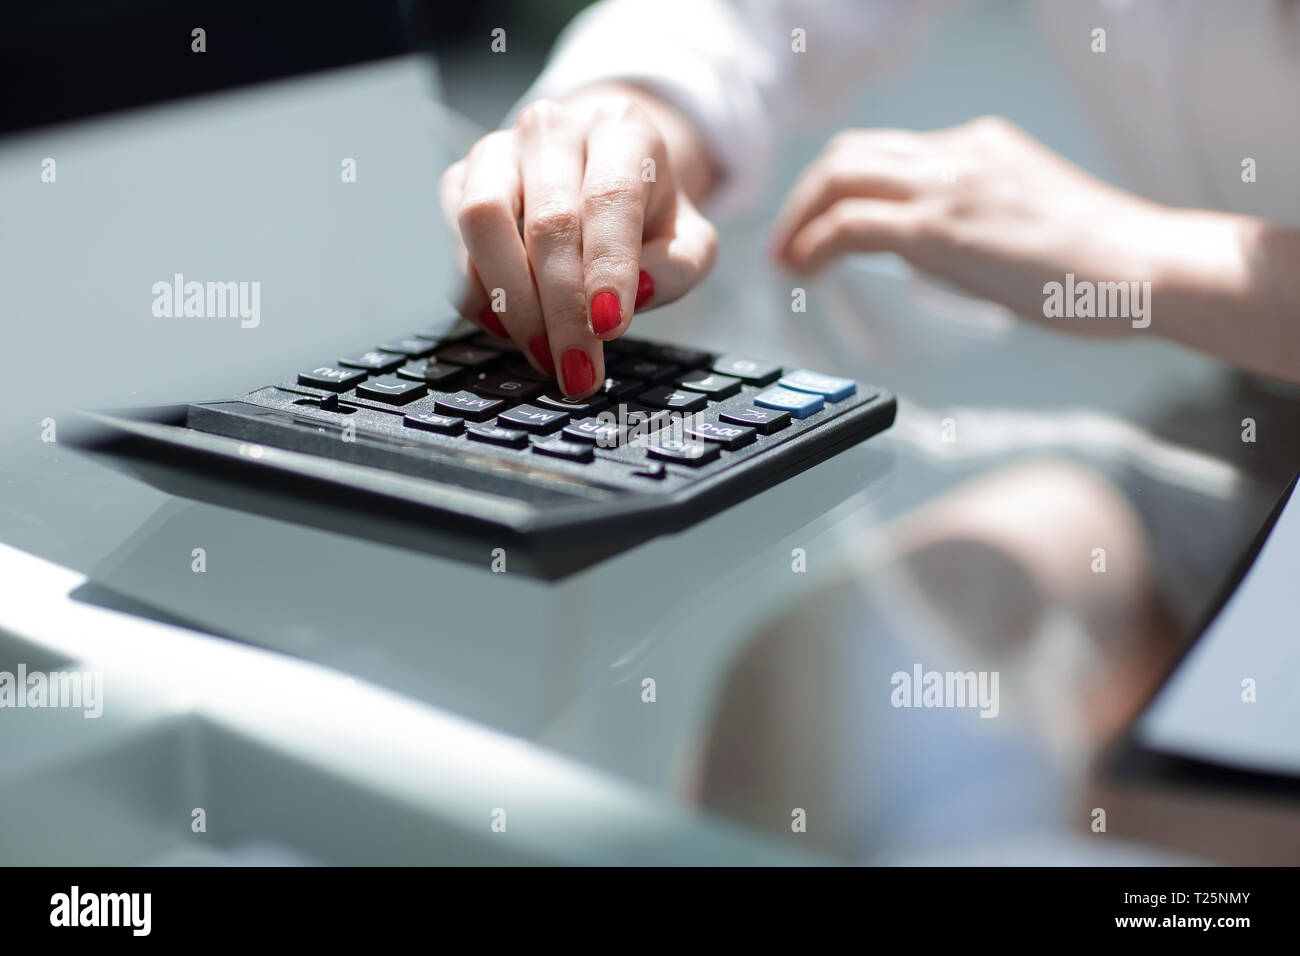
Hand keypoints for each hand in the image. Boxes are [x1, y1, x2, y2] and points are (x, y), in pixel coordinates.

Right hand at [440, 86, 717, 396]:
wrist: (598, 166)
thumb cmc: (645, 213)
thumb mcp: (688, 240)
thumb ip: (678, 269)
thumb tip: (635, 294)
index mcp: (621, 131)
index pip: (611, 197)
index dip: (607, 267)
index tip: (608, 328)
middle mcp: (553, 131)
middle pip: (549, 221)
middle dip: (562, 310)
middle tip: (577, 370)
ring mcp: (498, 152)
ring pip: (484, 219)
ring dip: (511, 302)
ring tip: (542, 355)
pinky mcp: (458, 180)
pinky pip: (454, 242)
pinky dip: (477, 294)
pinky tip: (508, 328)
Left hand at [770, 116, 1182, 333]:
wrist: (1143, 265)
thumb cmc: (1098, 262)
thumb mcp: (1025, 220)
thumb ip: (973, 221)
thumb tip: (928, 254)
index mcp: (980, 146)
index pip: (886, 153)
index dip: (838, 186)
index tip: (816, 223)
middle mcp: (958, 153)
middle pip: (849, 155)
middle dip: (805, 198)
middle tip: (786, 242)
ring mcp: (948, 185)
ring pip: (840, 178)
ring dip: (800, 219)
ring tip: (787, 259)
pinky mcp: (940, 228)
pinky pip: (850, 225)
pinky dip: (815, 244)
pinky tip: (806, 269)